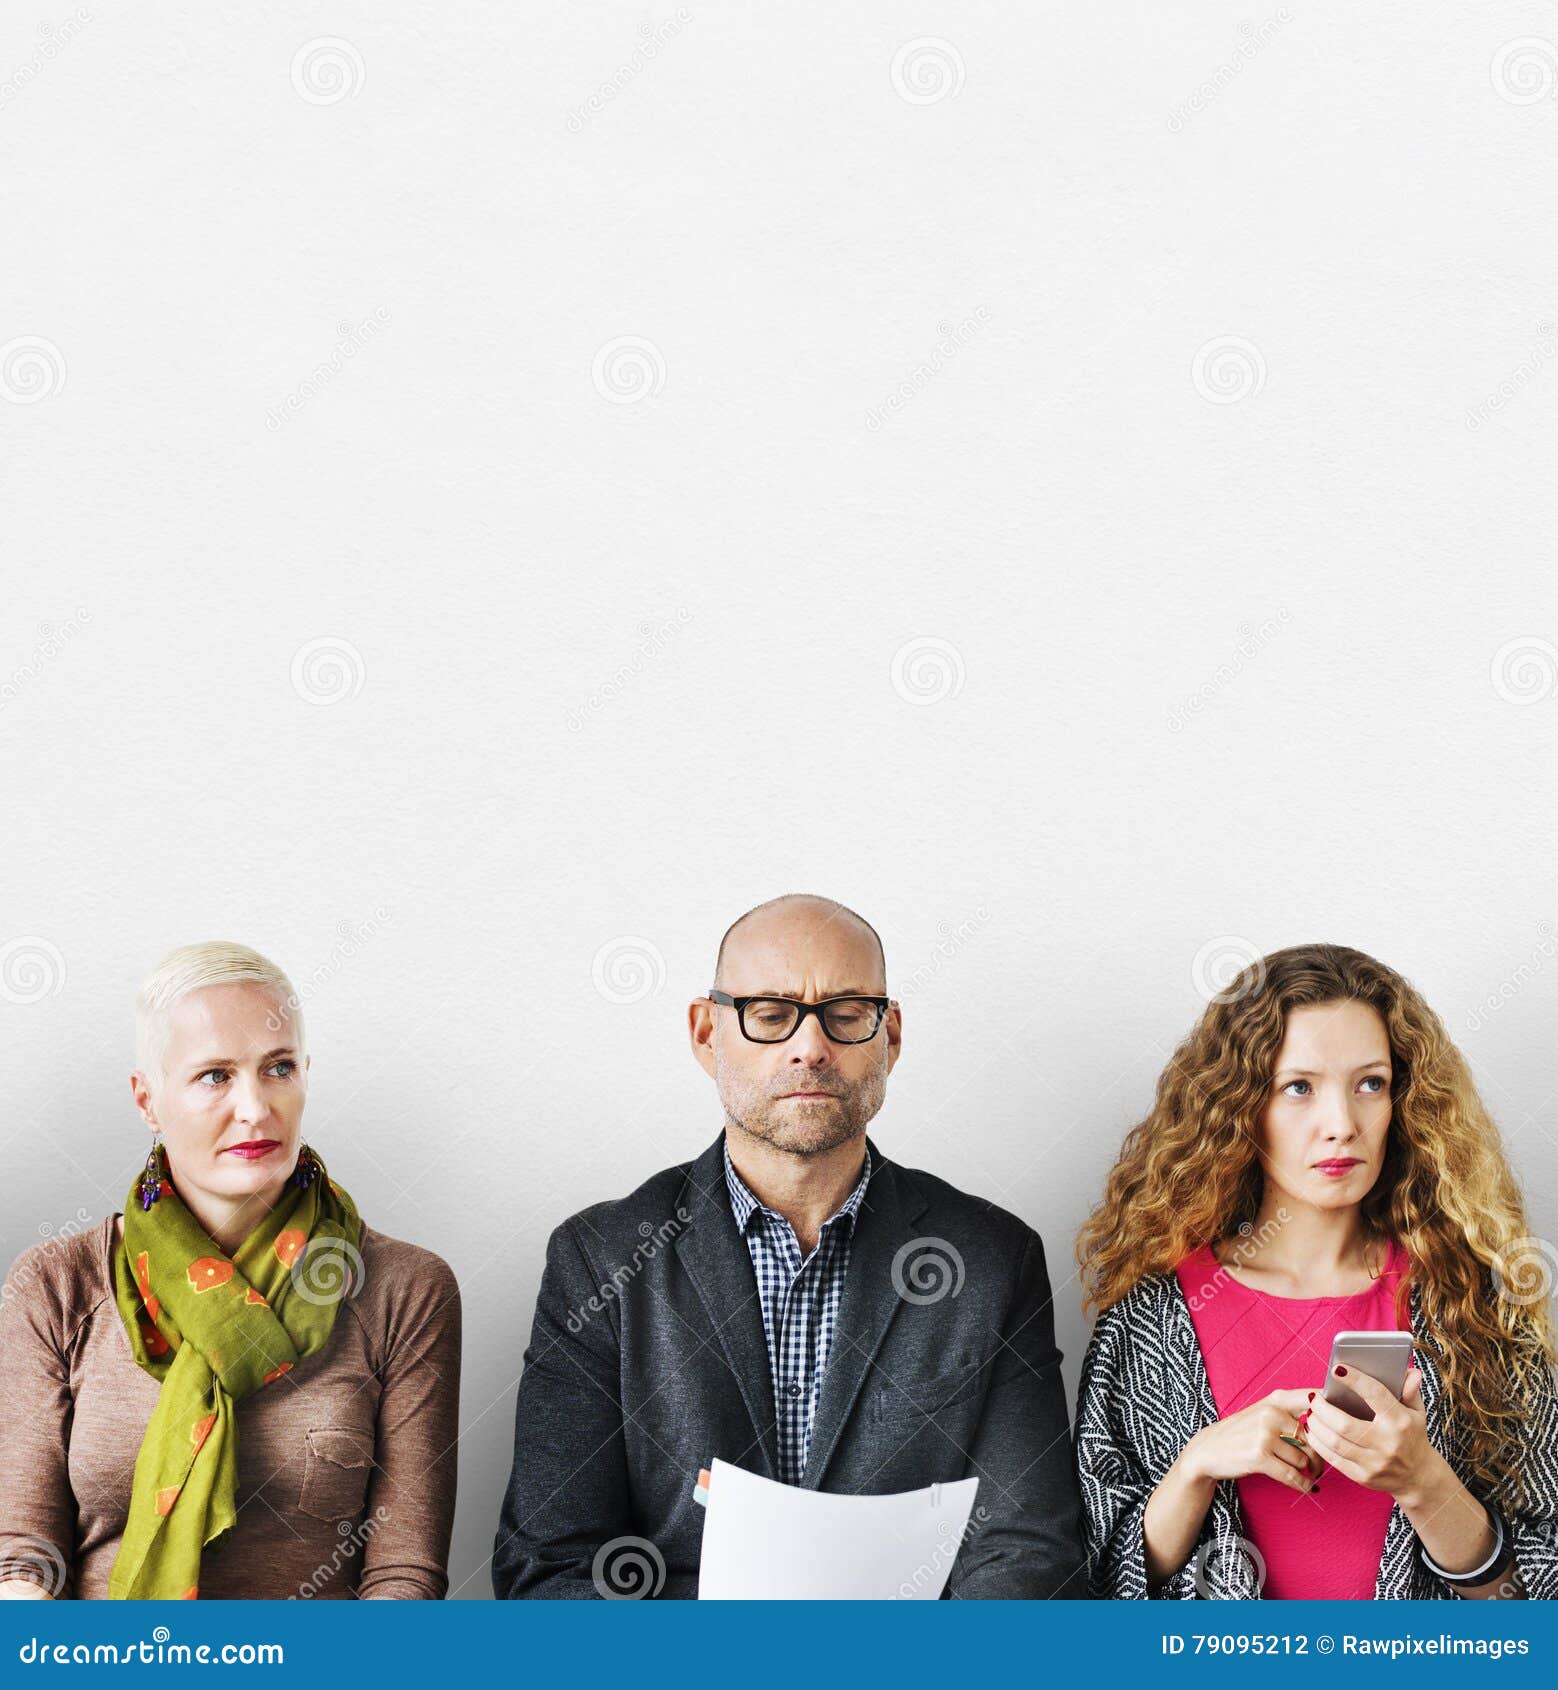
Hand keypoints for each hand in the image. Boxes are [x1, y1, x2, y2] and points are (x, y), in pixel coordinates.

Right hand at [1180, 1388, 1323, 1495]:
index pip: (1314, 1400)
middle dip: (1321, 1456)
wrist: (1208, 1450)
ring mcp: (1264, 1434)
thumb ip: (1292, 1412)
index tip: (1348, 1421)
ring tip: (1309, 1476)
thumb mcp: (1263, 1413)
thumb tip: (1330, 1421)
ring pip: (1305, 1459)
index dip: (1335, 1410)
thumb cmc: (1241, 1433)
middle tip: (1320, 1466)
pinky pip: (1293, 1476)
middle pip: (1314, 1438)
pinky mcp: (1260, 1456)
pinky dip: (1303, 1485)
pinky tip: (1308, 1488)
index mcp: (1275, 1399)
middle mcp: (1271, 1413)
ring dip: (1310, 1472)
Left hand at [1303, 1366, 1444, 1504]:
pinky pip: (1333, 1459)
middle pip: (1344, 1423)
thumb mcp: (1416, 1412)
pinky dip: (1318, 1443)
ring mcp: (1374, 1463)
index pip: (1375, 1395)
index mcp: (1400, 1422)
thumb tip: (1412, 1371)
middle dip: (1322, 1407)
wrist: (1419, 1478)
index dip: (1355, 1380)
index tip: (1337, 1369)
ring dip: (1316, 1424)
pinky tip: (1313, 1430)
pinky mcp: (1363, 1477)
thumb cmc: (1412, 1437)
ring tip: (1311, 1412)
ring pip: (1334, 1442)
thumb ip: (1410, 1390)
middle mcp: (1387, 1443)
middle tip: (1314, 1397)